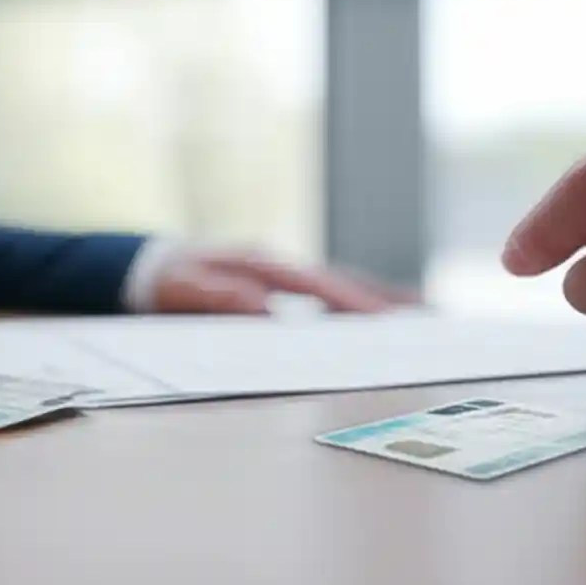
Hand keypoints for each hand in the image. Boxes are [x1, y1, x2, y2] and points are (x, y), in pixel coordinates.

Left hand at [152, 249, 414, 313]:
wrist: (153, 264)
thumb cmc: (169, 281)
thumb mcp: (183, 291)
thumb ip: (220, 298)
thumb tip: (265, 311)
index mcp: (263, 265)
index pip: (320, 286)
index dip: (356, 303)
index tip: (390, 320)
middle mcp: (282, 264)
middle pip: (344, 282)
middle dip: (387, 300)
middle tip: (433, 318)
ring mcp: (286, 272)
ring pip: (342, 284)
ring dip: (381, 300)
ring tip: (426, 317)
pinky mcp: (284, 283)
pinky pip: (330, 292)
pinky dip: (359, 302)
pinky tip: (384, 314)